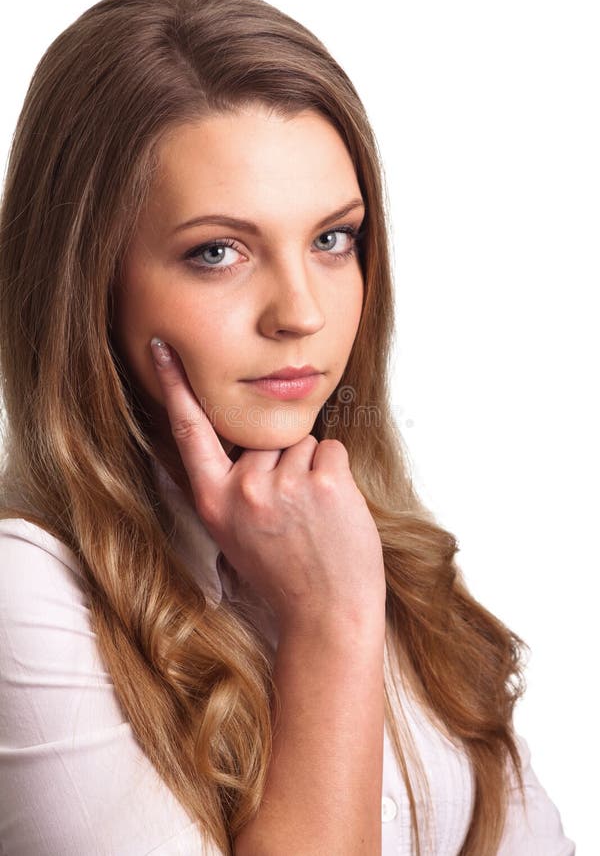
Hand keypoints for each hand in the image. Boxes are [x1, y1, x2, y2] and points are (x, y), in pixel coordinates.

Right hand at [150, 338, 385, 629]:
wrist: (327, 615)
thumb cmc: (285, 574)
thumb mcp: (235, 533)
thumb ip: (231, 486)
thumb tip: (244, 439)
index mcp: (214, 501)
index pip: (190, 431)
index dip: (176, 385)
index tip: (164, 347)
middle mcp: (243, 489)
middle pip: (265, 434)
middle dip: (283, 460)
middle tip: (291, 514)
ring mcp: (283, 485)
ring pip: (302, 441)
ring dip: (312, 469)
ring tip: (312, 518)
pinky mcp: (324, 484)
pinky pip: (332, 449)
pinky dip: (337, 474)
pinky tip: (332, 512)